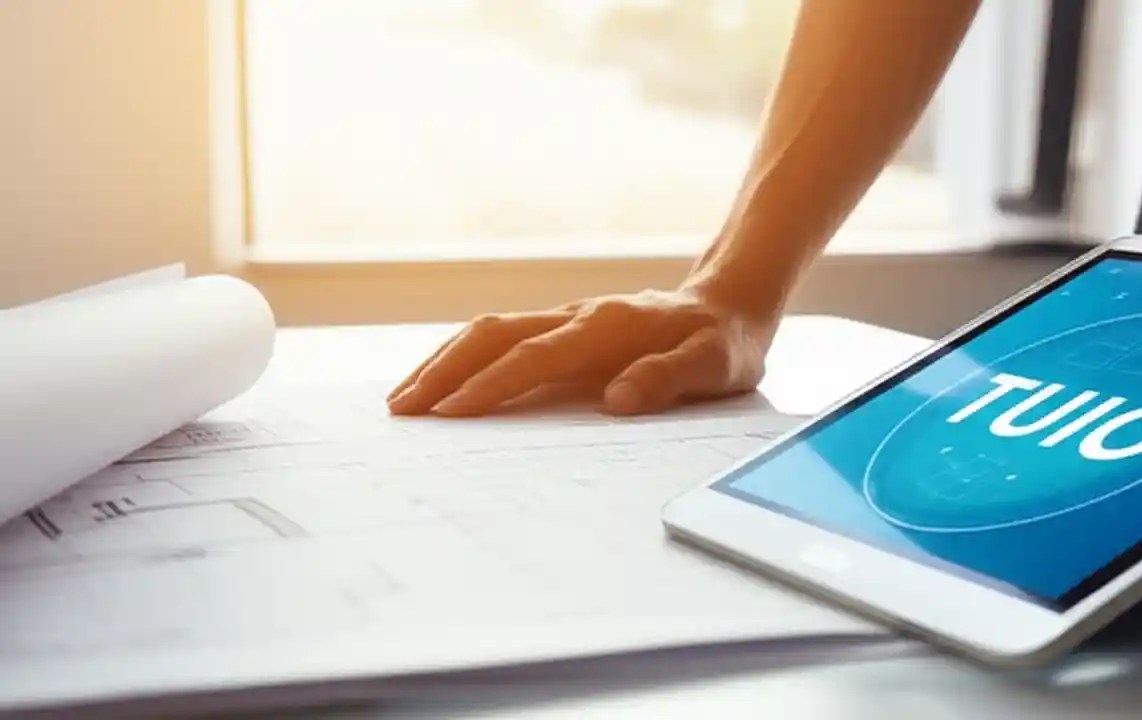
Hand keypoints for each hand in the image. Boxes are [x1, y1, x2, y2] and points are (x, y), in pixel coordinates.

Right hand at [386, 288, 776, 416]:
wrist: (728, 302)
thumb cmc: (722, 342)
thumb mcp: (716, 365)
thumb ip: (670, 377)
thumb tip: (618, 400)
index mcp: (609, 327)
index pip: (536, 356)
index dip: (492, 384)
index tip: (450, 413)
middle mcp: (578, 316)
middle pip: (494, 335)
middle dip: (444, 370)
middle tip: (401, 409)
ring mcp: (565, 318)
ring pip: (489, 331)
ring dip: (443, 361)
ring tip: (403, 398)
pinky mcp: (561, 328)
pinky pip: (501, 338)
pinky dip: (462, 358)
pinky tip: (441, 382)